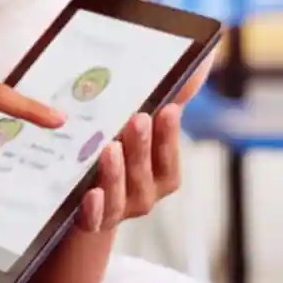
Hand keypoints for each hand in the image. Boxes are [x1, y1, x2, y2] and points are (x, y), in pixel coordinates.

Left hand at [74, 104, 180, 233]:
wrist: (79, 205)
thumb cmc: (119, 157)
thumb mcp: (140, 129)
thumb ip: (168, 99)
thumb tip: (203, 61)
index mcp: (159, 175)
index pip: (169, 158)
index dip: (170, 135)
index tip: (167, 108)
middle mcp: (142, 195)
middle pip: (144, 174)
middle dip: (143, 146)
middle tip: (138, 118)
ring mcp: (117, 210)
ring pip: (120, 195)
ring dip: (116, 173)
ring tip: (109, 148)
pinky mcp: (89, 221)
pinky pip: (93, 220)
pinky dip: (93, 209)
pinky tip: (90, 194)